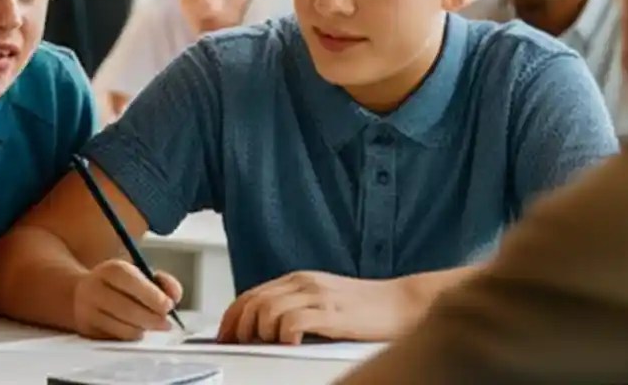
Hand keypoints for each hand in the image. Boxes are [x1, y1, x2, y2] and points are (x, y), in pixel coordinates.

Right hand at [73, 259, 181, 340]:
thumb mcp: (136, 274)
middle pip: (127, 309)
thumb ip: (161, 281)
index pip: (130, 280)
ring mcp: (88, 312)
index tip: (168, 306)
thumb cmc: (116, 285)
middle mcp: (95, 290)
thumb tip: (175, 296)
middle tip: (166, 323)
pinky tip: (135, 328)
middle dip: (152, 318)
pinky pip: (117, 338)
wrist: (77, 295)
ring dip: (143, 329)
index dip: (152, 295)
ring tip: (151, 324)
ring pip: (123, 328)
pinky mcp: (88, 331)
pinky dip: (131, 335)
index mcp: (110, 270)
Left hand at [218, 271, 414, 344]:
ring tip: (268, 345)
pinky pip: (294, 321)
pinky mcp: (332, 313)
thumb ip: (295, 308)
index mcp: (297, 281)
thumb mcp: (322, 302)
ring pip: (268, 310)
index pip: (250, 295)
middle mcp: (303, 284)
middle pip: (253, 302)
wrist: (403, 304)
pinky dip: (284, 334)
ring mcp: (318, 296)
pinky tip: (290, 344)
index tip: (224, 337)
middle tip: (240, 346)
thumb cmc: (366, 308)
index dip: (231, 318)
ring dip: (261, 332)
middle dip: (240, 327)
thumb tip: (263, 330)